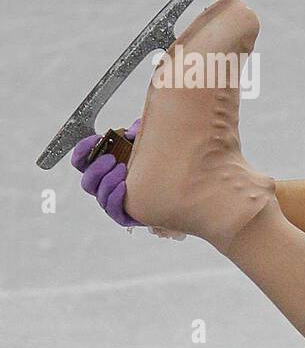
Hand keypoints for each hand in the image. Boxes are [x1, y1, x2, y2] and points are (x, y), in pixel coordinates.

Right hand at [71, 119, 185, 239]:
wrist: (180, 189)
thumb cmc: (159, 164)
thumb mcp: (149, 144)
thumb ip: (140, 133)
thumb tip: (130, 132)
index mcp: (105, 169)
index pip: (82, 162)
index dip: (83, 150)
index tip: (96, 138)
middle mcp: (106, 186)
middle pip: (87, 181)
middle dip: (96, 168)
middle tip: (112, 158)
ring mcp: (114, 201)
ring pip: (99, 195)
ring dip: (107, 181)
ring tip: (123, 169)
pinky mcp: (125, 216)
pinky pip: (113, 211)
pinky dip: (115, 198)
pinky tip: (123, 187)